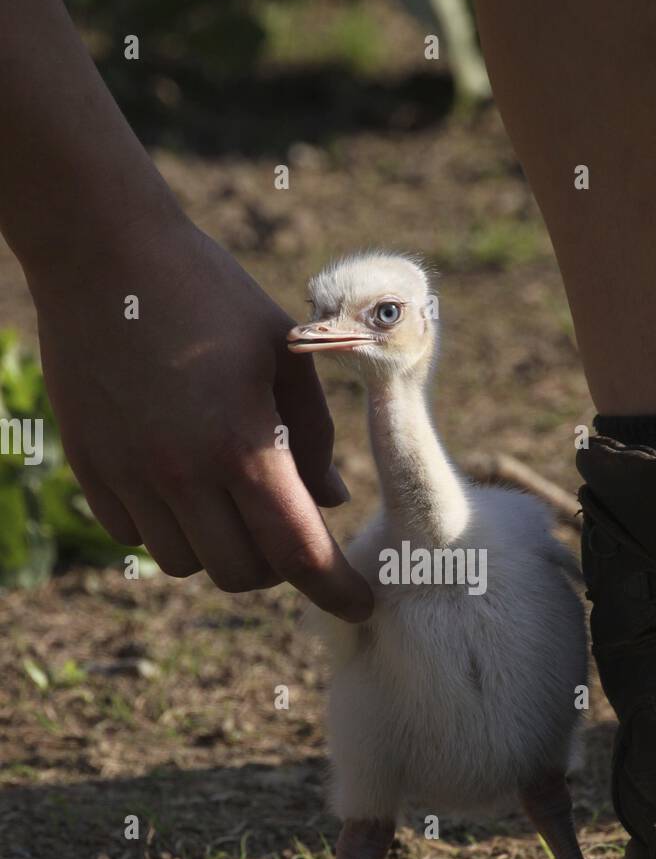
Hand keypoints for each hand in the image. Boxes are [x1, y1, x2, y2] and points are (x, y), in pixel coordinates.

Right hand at [29, 215, 372, 618]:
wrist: (102, 253)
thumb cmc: (211, 295)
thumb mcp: (286, 355)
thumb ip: (314, 437)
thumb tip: (333, 504)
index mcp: (243, 445)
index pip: (299, 553)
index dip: (337, 590)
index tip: (361, 605)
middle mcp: (182, 474)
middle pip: (243, 573)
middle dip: (279, 567)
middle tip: (292, 528)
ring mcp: (128, 476)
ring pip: (186, 564)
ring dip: (221, 548)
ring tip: (232, 496)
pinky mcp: (90, 468)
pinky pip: (136, 535)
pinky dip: (168, 527)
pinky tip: (181, 481)